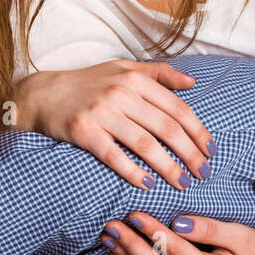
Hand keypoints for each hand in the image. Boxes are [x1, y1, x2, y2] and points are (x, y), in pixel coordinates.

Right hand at [11, 60, 213, 191]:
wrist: (42, 94)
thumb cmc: (88, 84)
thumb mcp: (123, 68)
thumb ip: (159, 74)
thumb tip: (192, 82)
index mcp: (135, 78)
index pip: (177, 108)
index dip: (198, 132)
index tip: (211, 151)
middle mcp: (121, 92)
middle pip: (167, 127)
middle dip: (190, 153)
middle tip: (204, 174)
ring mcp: (102, 111)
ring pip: (145, 144)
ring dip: (168, 167)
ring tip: (183, 183)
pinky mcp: (83, 130)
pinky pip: (113, 155)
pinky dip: (133, 172)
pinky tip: (148, 185)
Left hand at [99, 211, 254, 254]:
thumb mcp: (240, 236)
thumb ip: (209, 229)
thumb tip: (179, 221)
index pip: (172, 249)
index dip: (151, 232)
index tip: (134, 214)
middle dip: (130, 245)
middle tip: (111, 226)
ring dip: (126, 254)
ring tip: (107, 235)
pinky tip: (119, 249)